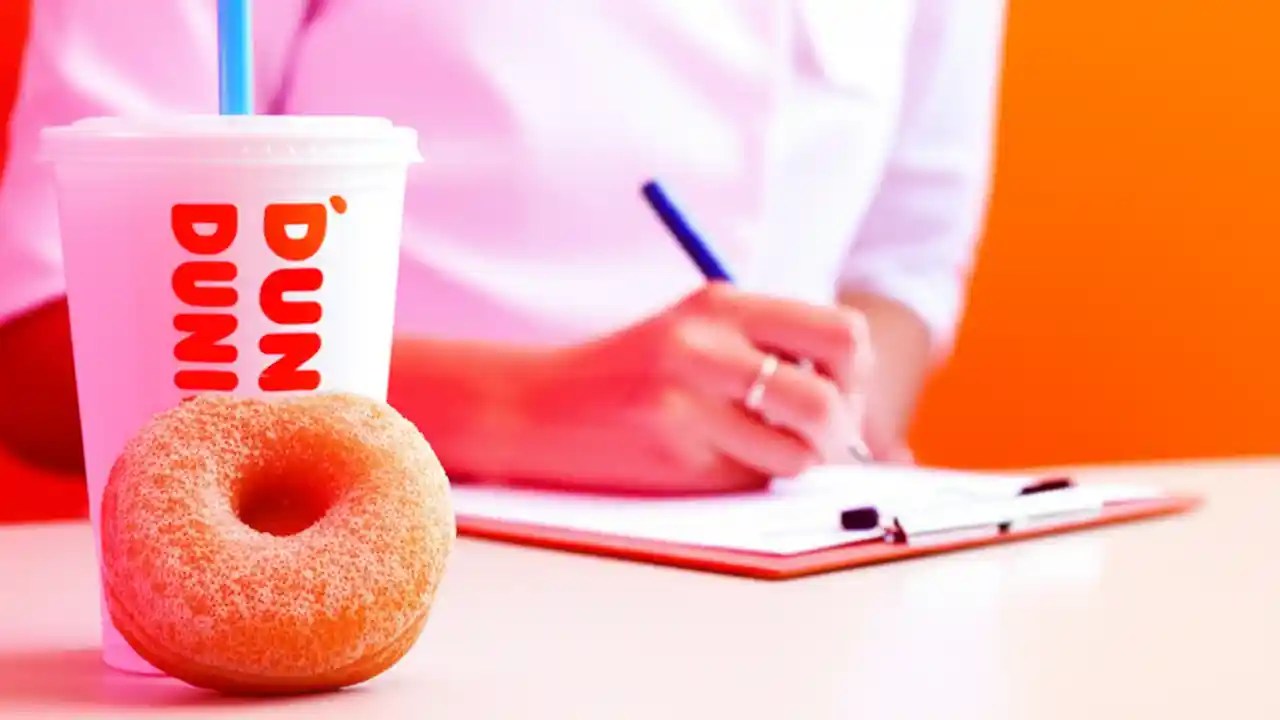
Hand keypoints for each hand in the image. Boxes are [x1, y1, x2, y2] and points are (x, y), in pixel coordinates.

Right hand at [505, 283, 873, 493]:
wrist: (531, 408)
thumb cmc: (626, 376)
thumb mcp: (693, 333)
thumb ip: (765, 348)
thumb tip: (855, 401)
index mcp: (719, 304)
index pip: (840, 333)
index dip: (854, 373)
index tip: (836, 391)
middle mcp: (706, 347)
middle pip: (830, 397)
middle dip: (839, 429)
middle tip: (816, 438)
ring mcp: (688, 404)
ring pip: (799, 452)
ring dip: (791, 463)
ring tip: (757, 452)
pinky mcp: (673, 456)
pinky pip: (752, 482)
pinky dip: (746, 480)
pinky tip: (707, 463)